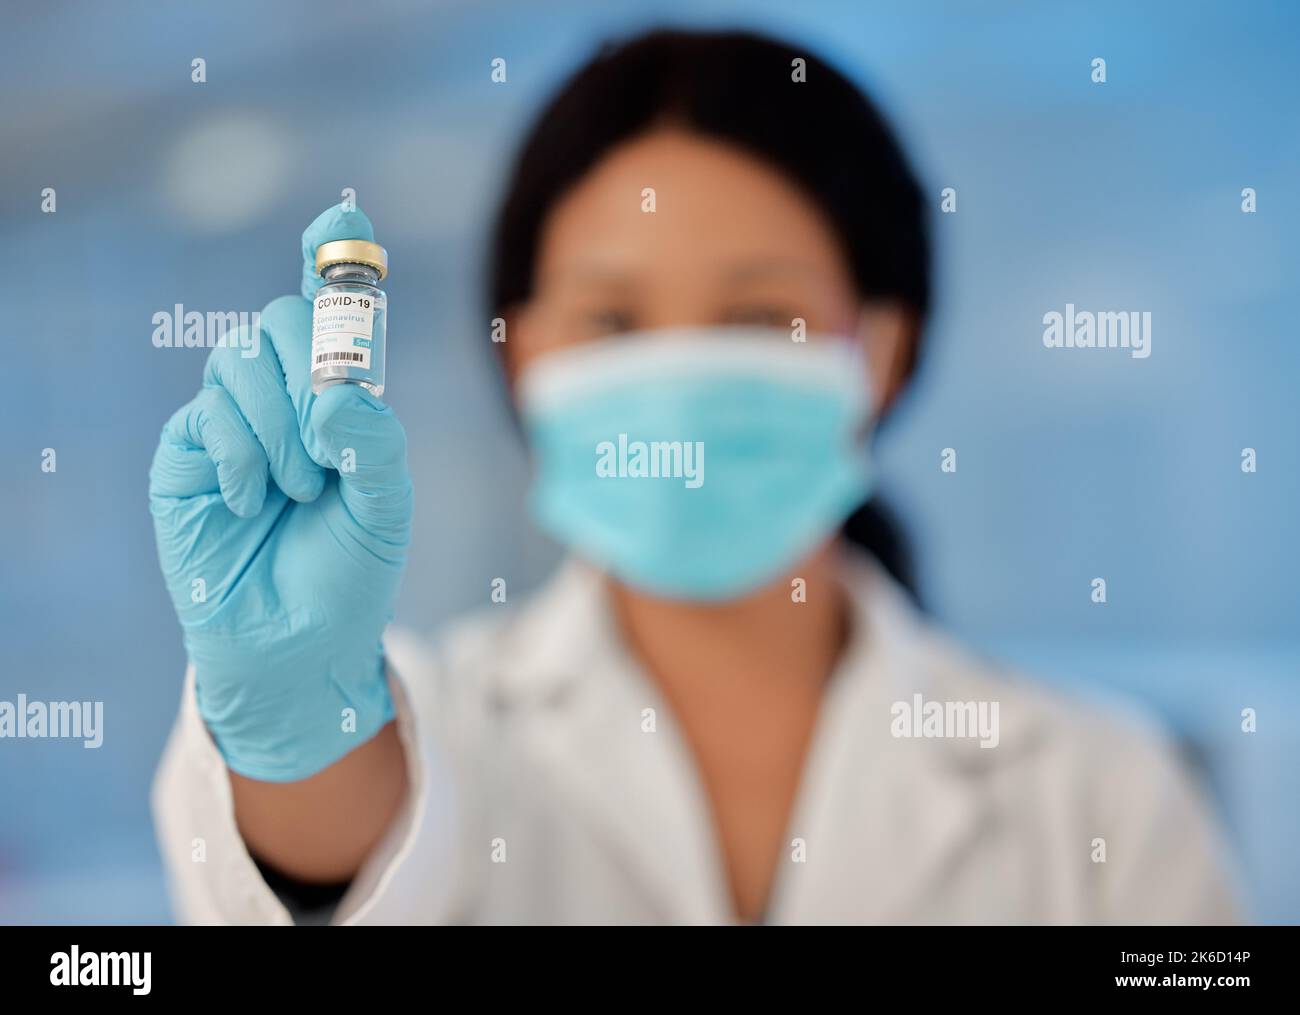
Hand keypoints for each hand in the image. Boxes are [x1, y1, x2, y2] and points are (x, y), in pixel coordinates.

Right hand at [149, 205, 411, 781]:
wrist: (296, 644)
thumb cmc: (348, 572)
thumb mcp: (385, 507)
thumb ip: (376, 441)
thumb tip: (336, 392)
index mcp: (340, 398)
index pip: (334, 312)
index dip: (335, 256)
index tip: (344, 216)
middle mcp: (284, 396)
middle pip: (283, 319)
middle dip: (313, 371)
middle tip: (330, 442)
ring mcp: (230, 418)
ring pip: (240, 359)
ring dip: (280, 426)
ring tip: (299, 490)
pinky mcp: (186, 450)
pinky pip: (206, 413)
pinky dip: (240, 455)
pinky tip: (249, 500)